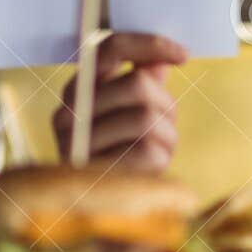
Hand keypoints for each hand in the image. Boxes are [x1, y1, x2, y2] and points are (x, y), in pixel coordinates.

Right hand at [53, 31, 186, 172]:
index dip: (151, 45)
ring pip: (147, 119)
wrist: (102, 207)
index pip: (111, 47)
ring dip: (166, 135)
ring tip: (156, 149)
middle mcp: (68, 113)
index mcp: (77, 89)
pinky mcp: (94, 174)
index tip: (183, 55)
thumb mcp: (131, 111)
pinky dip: (160, 158)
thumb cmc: (119, 152)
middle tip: (166, 124)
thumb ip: (142, 79)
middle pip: (138, 85)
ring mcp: (78, 146)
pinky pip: (148, 151)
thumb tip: (162, 57)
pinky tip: (150, 168)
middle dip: (165, 104)